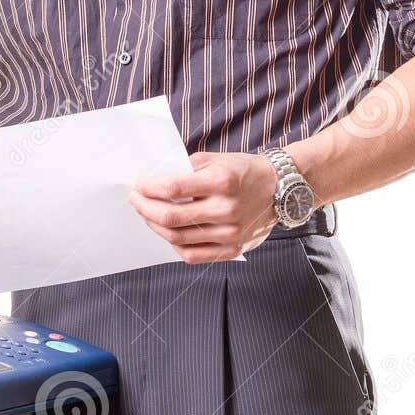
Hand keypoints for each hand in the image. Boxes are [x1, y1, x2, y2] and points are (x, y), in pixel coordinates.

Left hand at [128, 151, 278, 263]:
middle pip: (171, 217)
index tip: (138, 184)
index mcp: (221, 182)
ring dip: (155, 225)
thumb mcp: (215, 159)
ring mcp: (230, 233)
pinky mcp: (232, 249)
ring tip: (147, 214)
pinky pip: (193, 255)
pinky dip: (174, 245)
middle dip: (144, 208)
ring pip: (178, 238)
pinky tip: (168, 232)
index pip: (173, 188)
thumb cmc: (243, 171)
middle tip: (135, 199)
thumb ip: (185, 168)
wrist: (278, 189)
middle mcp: (226, 209)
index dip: (149, 187)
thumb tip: (154, 178)